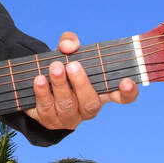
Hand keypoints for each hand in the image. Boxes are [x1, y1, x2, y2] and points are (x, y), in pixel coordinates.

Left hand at [24, 32, 138, 131]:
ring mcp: (68, 117)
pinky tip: (39, 80)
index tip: (126, 82)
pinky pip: (46, 108)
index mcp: (100, 92)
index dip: (128, 92)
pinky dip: (43, 92)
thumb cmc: (61, 68)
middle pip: (90, 102)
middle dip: (82, 84)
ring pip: (67, 105)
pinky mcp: (48, 120)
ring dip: (61, 85)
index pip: (121, 97)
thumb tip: (68, 46)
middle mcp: (87, 108)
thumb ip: (70, 42)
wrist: (35, 87)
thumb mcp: (67, 53)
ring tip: (55, 67)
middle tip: (73, 65)